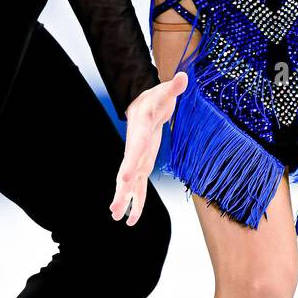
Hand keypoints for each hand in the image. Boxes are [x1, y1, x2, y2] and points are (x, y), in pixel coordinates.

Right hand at [109, 71, 188, 225]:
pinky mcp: (143, 164)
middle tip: (114, 209)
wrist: (143, 104)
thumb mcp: (164, 92)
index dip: (130, 165)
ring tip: (120, 220)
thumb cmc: (154, 99)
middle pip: (126, 173)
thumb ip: (173, 87)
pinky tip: (132, 218)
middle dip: (120, 191)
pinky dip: (136, 201)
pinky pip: (139, 186)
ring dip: (125, 201)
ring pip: (130, 184)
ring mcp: (138, 159)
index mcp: (139, 133)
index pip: (134, 150)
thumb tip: (183, 77)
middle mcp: (135, 149)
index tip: (125, 180)